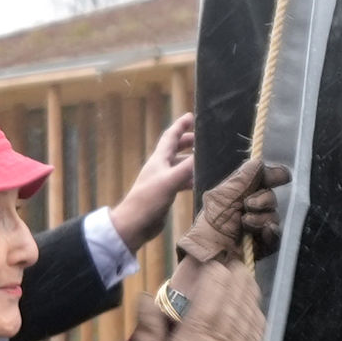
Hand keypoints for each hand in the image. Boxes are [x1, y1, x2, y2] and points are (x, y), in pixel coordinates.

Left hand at [109, 113, 198, 249]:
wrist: (135, 224)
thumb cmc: (149, 199)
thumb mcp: (170, 181)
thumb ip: (187, 168)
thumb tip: (204, 155)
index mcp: (159, 159)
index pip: (170, 137)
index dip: (180, 126)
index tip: (192, 116)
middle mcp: (160, 167)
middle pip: (175, 149)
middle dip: (188, 142)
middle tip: (203, 139)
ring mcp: (162, 181)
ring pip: (179, 166)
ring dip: (191, 161)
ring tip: (207, 160)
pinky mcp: (165, 194)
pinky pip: (181, 181)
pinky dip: (191, 179)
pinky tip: (200, 182)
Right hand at [122, 255, 263, 340]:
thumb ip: (149, 326)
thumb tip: (147, 297)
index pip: (213, 299)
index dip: (217, 277)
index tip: (215, 262)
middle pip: (236, 306)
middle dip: (239, 281)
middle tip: (237, 263)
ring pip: (249, 321)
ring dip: (251, 298)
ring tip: (248, 280)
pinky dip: (257, 322)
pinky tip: (255, 311)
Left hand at [177, 155, 289, 275]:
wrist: (207, 254)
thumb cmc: (209, 224)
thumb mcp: (222, 195)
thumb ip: (242, 178)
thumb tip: (259, 161)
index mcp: (240, 194)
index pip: (265, 180)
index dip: (274, 176)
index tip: (282, 177)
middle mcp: (251, 209)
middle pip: (272, 198)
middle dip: (263, 199)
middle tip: (247, 205)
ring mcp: (258, 228)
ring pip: (274, 217)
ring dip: (262, 218)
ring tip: (245, 224)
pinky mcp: (263, 247)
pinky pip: (276, 236)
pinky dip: (271, 232)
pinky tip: (264, 232)